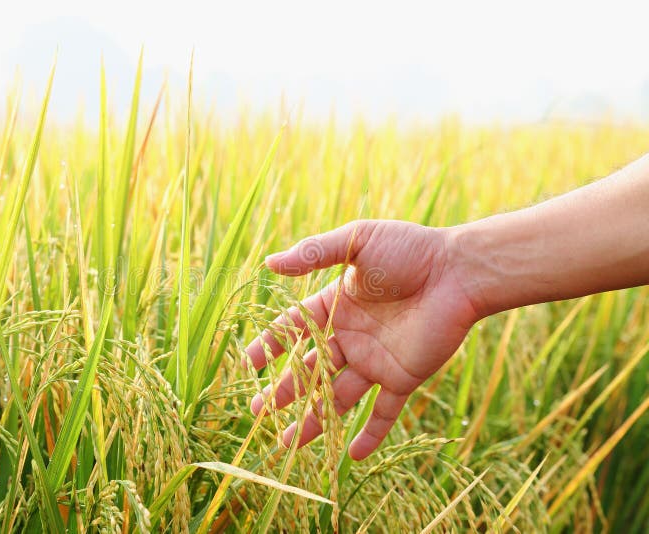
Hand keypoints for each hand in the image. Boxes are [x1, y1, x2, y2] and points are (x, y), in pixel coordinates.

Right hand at [245, 220, 480, 459]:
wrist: (459, 271)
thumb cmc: (410, 249)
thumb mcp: (357, 240)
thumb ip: (314, 252)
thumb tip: (269, 263)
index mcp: (336, 305)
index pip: (294, 329)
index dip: (270, 345)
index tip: (248, 364)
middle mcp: (351, 336)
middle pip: (309, 369)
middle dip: (284, 391)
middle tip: (259, 411)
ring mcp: (375, 359)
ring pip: (337, 396)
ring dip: (314, 420)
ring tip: (288, 443)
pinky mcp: (403, 376)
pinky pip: (384, 412)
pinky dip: (371, 434)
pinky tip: (353, 457)